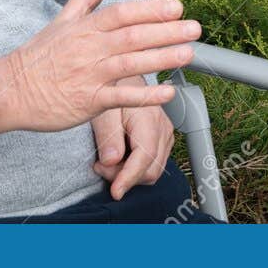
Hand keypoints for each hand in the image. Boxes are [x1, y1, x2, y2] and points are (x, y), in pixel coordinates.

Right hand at [0, 0, 200, 137]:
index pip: (123, 13)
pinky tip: (168, 93)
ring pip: (131, 64)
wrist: (8, 91)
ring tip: (189, 53)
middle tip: (195, 28)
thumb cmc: (37, 58)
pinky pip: (120, 99)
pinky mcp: (87, 103)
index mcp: (85, 28)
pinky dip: (145, 96)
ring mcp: (89, 76)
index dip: (151, 9)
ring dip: (162, 58)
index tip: (176, 6)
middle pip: (133, 36)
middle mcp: (90, 49)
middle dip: (166, 31)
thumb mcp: (60, 22)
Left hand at [92, 77, 175, 199]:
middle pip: (150, 170)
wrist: (125, 75)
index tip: (115, 192)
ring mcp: (166, 133)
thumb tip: (111, 161)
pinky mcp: (164, 137)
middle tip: (101, 165)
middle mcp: (163, 128)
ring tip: (108, 159)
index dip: (128, 178)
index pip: (144, 159)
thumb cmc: (112, 90)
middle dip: (125, 176)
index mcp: (149, 120)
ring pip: (153, 169)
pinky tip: (120, 155)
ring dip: (130, 172)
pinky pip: (154, 162)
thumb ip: (108, 136)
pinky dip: (136, 166)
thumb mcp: (102, 110)